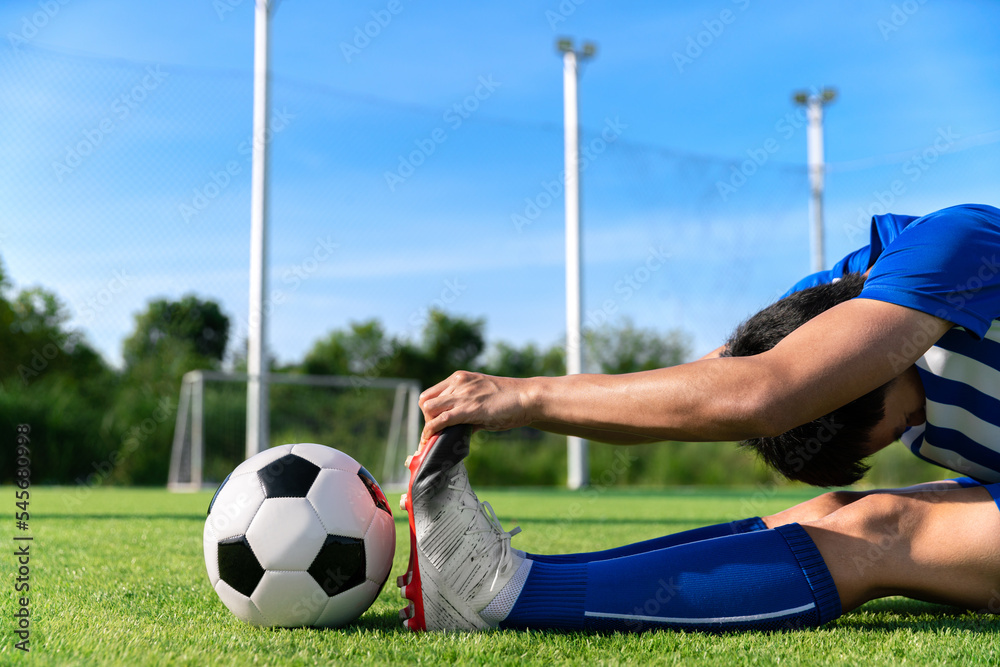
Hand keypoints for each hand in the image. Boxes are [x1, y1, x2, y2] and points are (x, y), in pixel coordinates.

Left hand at [418, 371, 532, 444]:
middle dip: (426, 420)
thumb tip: (458, 430)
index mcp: (460, 378)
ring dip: (428, 426)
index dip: (428, 412)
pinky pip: (441, 420)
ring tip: (434, 439)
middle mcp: (458, 383)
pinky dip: (431, 431)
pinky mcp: (469, 408)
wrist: (528, 397)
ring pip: (429, 410)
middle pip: (426, 402)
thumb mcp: (484, 400)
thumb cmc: (510, 400)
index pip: (431, 394)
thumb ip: (469, 412)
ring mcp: (462, 394)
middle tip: (436, 433)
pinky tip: (430, 441)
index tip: (433, 425)